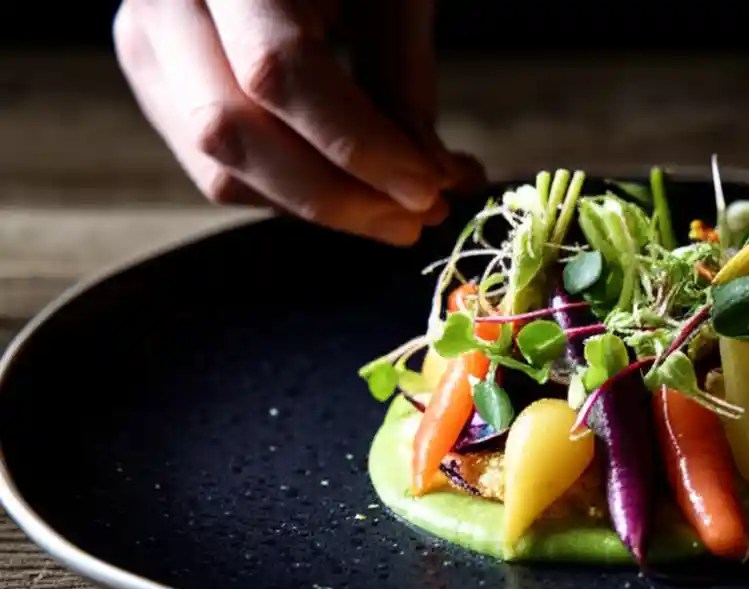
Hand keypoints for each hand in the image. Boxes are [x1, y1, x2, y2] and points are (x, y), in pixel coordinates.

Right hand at [112, 0, 485, 245]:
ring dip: (319, 206)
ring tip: (400, 210)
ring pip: (217, 166)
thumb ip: (402, 74)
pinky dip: (293, 193)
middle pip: (231, 131)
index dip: (358, 144)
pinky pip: (219, 167)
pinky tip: (353, 188)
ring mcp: (147, 44)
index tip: (429, 189)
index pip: (278, 70)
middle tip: (421, 218)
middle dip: (336, 196)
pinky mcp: (158, 83)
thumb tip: (436, 181)